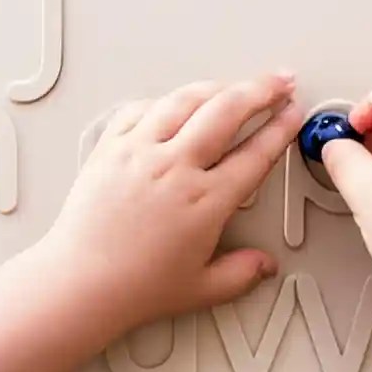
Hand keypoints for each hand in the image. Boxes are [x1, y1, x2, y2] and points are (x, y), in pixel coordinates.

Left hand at [44, 73, 303, 331]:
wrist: (78, 283)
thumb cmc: (132, 288)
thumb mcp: (201, 288)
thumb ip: (240, 273)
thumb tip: (263, 265)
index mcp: (206, 202)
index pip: (256, 153)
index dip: (281, 129)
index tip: (292, 115)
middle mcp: (175, 168)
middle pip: (228, 109)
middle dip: (261, 89)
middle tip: (278, 82)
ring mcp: (140, 151)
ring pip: (186, 99)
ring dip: (217, 86)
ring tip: (234, 86)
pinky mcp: (110, 147)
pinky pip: (142, 108)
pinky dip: (165, 99)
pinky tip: (176, 101)